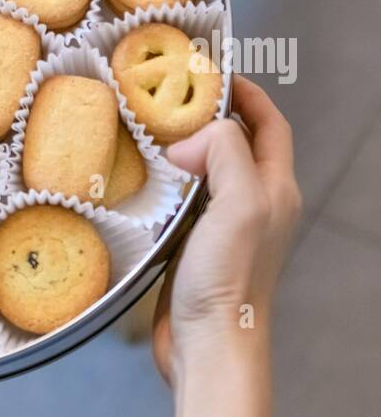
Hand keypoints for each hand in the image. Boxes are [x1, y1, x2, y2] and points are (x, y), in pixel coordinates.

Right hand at [153, 77, 300, 416]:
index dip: (248, 94)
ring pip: (206, 170)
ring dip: (182, 147)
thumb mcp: (241, 200)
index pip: (270, 125)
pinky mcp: (193, 245)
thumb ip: (225, 151)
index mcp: (276, 189)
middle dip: (209, 116)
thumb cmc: (231, 275)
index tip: (215, 71)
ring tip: (150, 127)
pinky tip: (141, 175)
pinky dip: (164, 180)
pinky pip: (182, 198)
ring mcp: (224, 226)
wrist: (209, 344)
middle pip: (236, 144)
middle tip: (171, 97)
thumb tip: (192, 139)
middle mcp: (254, 204)